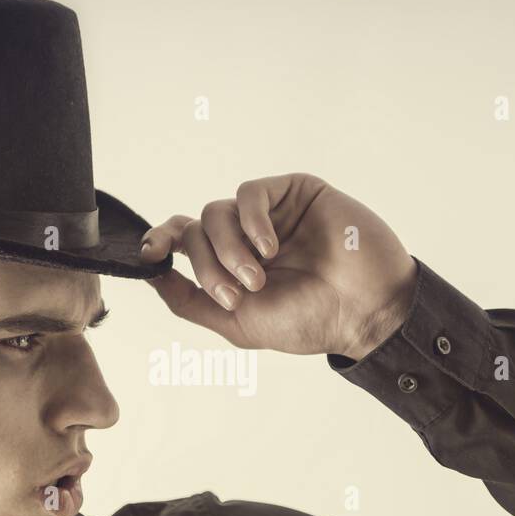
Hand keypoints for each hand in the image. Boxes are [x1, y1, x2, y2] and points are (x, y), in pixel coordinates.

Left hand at [138, 172, 417, 358]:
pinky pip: (251, 192)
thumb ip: (190, 300)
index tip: (151, 254)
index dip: (161, 240)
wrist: (364, 311)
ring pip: (217, 211)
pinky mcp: (294, 192)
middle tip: (237, 293)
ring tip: (258, 278)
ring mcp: (269, 213)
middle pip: (196, 230)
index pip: (183, 239)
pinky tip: (270, 247)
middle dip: (207, 265)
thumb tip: (150, 276)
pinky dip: (251, 220)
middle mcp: (246, 236)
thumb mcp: (236, 323)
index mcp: (230, 265)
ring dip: (229, 249)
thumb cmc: (309, 321)